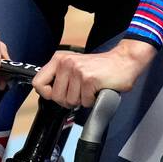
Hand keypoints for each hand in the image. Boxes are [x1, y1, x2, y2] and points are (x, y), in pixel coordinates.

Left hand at [34, 38, 154, 108]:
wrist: (124, 61)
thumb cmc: (100, 67)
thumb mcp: (74, 66)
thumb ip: (60, 77)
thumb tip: (47, 93)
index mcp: (60, 59)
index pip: (38, 82)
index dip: (47, 94)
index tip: (57, 94)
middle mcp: (66, 63)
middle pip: (56, 97)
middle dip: (69, 100)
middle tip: (80, 92)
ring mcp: (78, 71)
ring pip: (71, 101)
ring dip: (82, 100)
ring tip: (90, 89)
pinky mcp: (89, 79)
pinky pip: (85, 102)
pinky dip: (92, 100)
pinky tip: (98, 90)